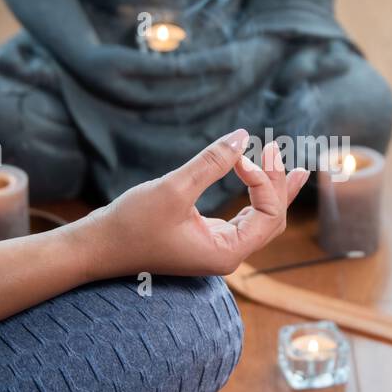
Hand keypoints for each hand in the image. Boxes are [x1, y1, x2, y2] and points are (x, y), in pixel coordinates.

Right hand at [83, 129, 308, 276]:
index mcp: (226, 253)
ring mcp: (217, 248)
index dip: (263, 180)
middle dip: (278, 184)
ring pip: (259, 220)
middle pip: (270, 218)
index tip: (240, 156)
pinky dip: (254, 197)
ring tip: (294, 169)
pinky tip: (261, 180)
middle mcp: (227, 255)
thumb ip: (211, 163)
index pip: (268, 214)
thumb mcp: (173, 189)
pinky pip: (241, 219)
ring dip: (273, 191)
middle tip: (279, 149)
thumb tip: (243, 136)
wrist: (97, 247)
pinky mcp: (205, 238)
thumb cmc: (130, 224)